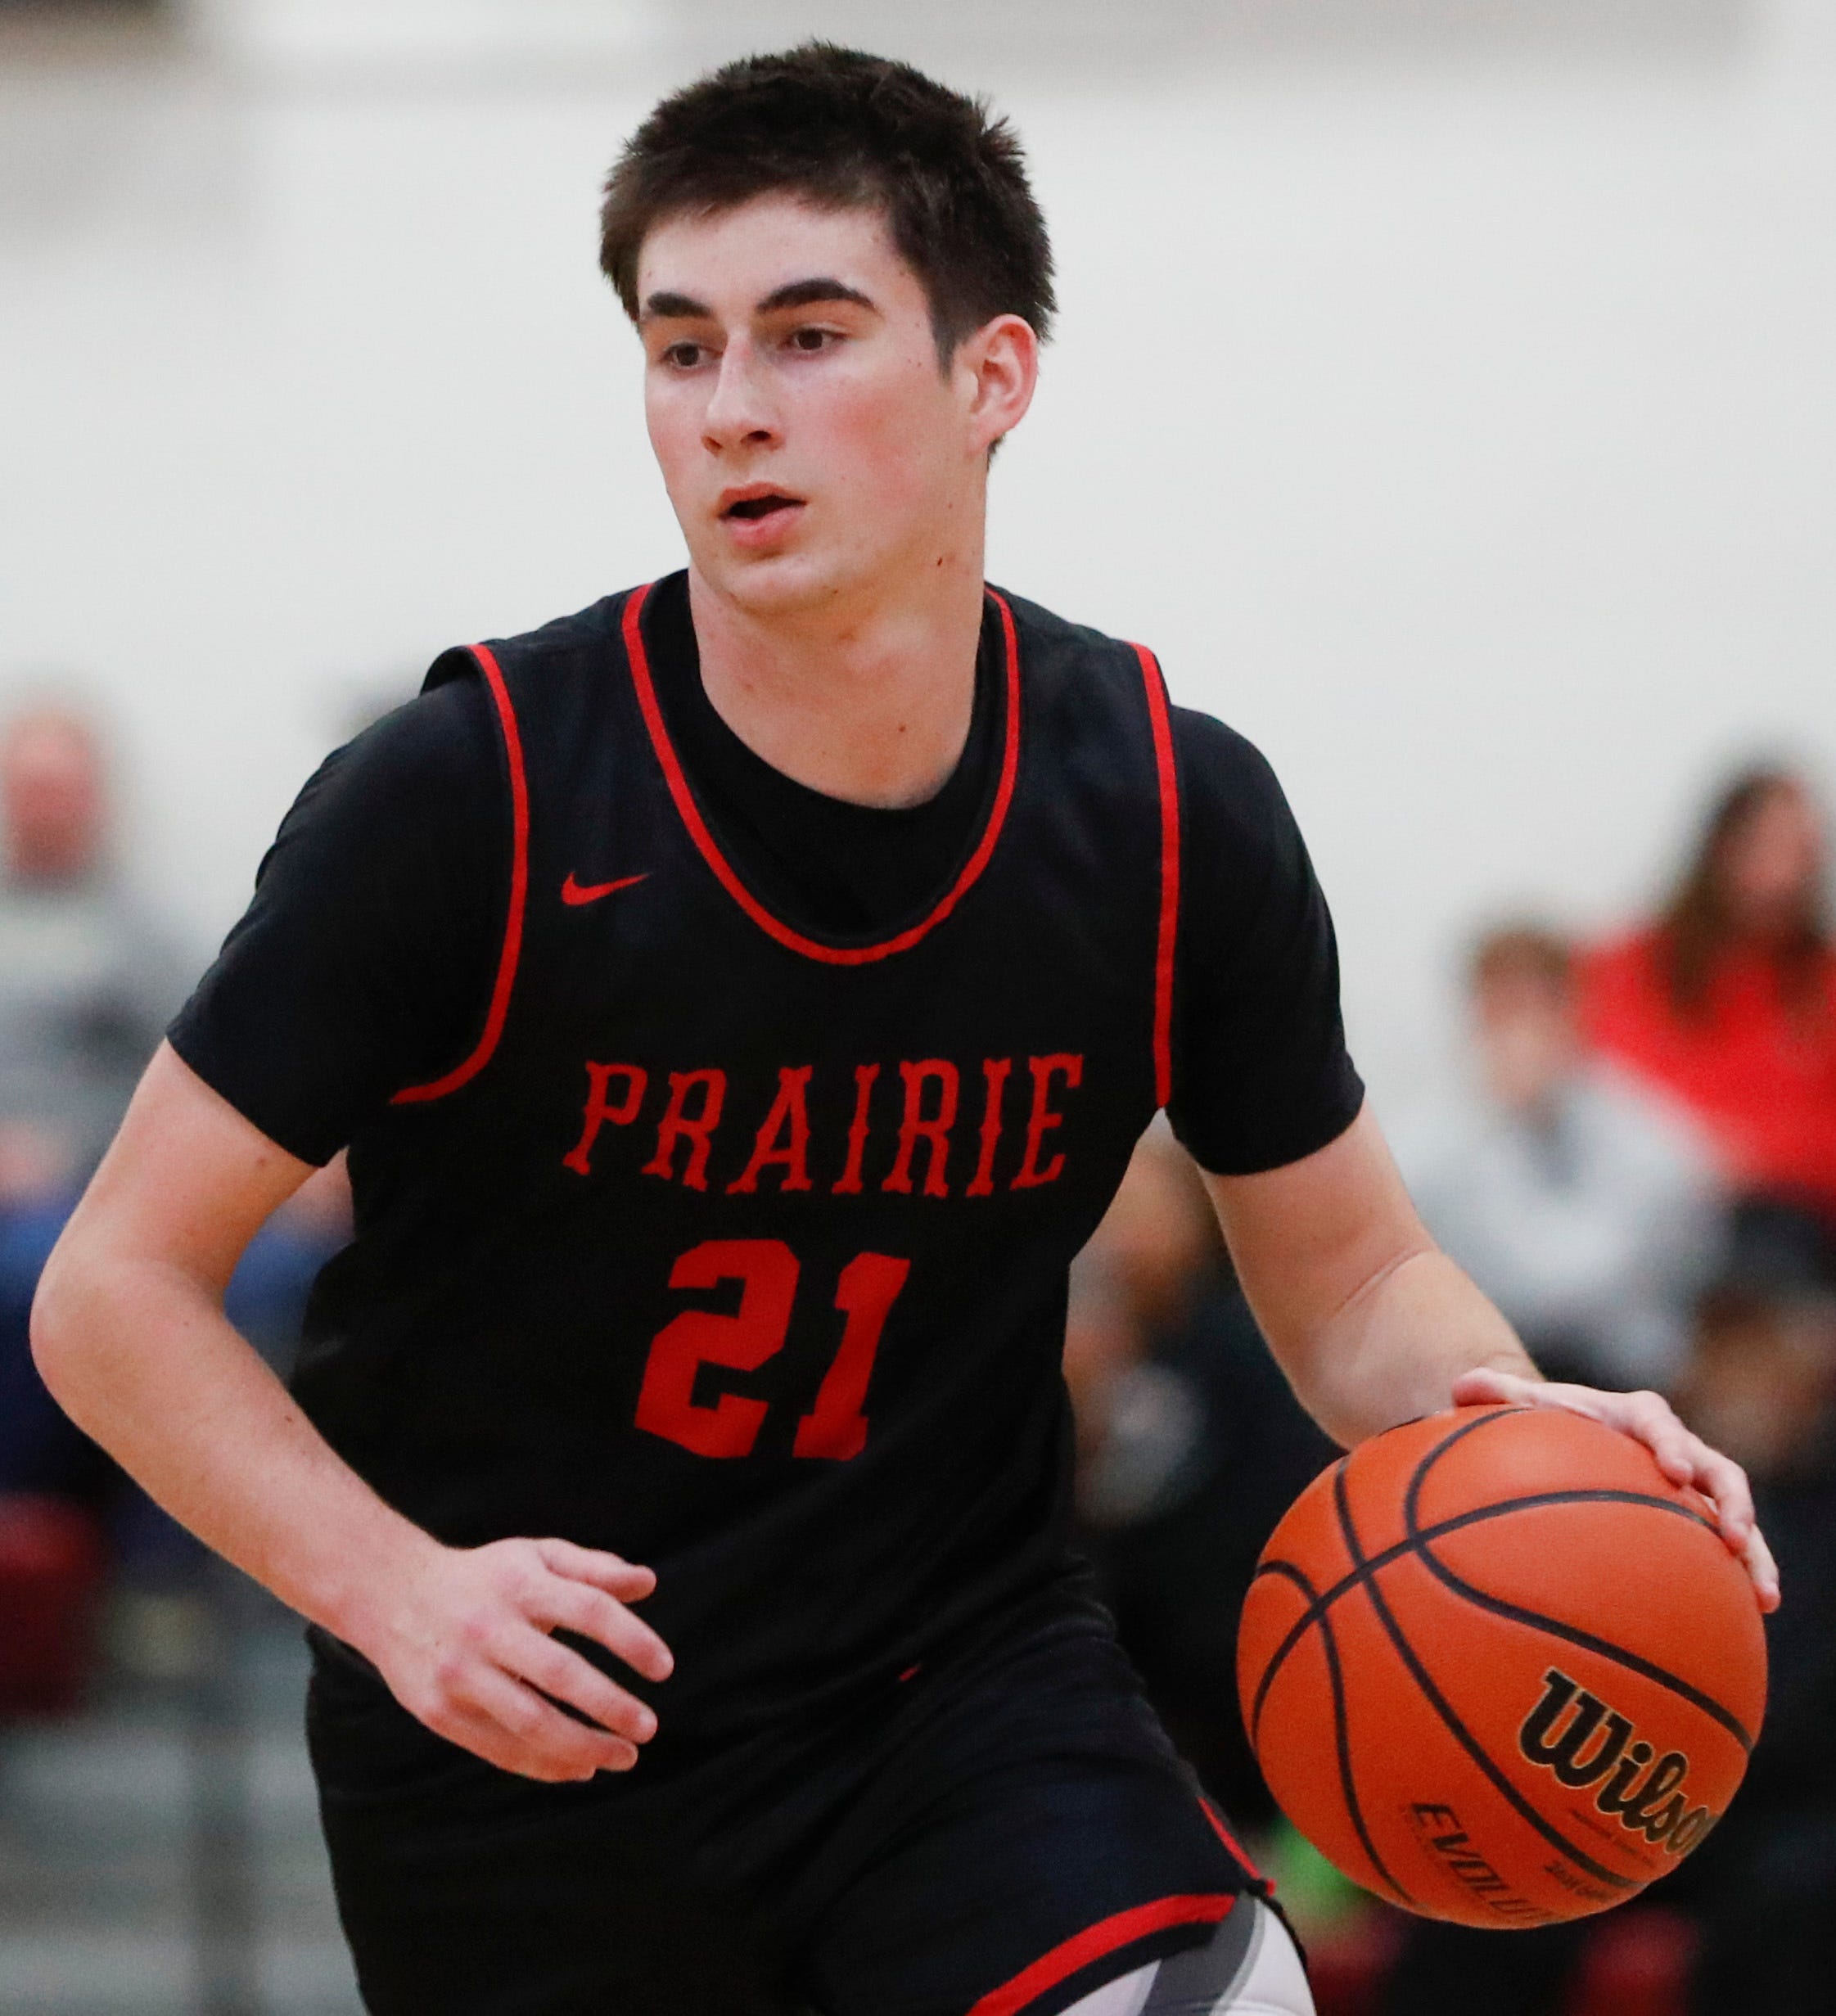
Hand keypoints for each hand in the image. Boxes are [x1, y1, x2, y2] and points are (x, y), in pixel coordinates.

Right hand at [359, 1535, 673, 1781]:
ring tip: (623, 1756)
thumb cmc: (484, 1576)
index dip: (633, 1639)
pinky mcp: (440, 1712)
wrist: (392, 1594)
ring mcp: (461, 1674)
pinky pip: (500, 1749)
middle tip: (649, 1727)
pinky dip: (545, 1765)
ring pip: (531, 1722)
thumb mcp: (536, 1556)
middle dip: (611, 1706)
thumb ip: (594, 1569)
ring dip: (583, 1747)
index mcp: (521, 1583)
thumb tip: (649, 1582)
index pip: (590, 1610)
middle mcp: (489, 1628)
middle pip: (561, 1673)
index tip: (664, 1668)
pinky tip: (580, 1768)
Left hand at [1451, 1368, 1780, 1613]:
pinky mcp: (1699, 1522)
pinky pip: (1729, 1550)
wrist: (1576, 1438)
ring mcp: (1695, 1489)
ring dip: (1756, 1552)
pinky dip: (1746, 1575)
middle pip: (1720, 1471)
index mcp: (1638, 1416)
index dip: (1672, 1443)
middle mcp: (1679, 1448)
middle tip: (1735, 1537)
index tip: (1675, 1469)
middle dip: (1734, 1503)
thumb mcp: (1524, 1407)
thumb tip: (1460, 1385)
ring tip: (1764, 1595)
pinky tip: (1757, 1614)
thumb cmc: (1549, 1422)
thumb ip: (1497, 1395)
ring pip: (1738, 1516)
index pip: (1660, 1424)